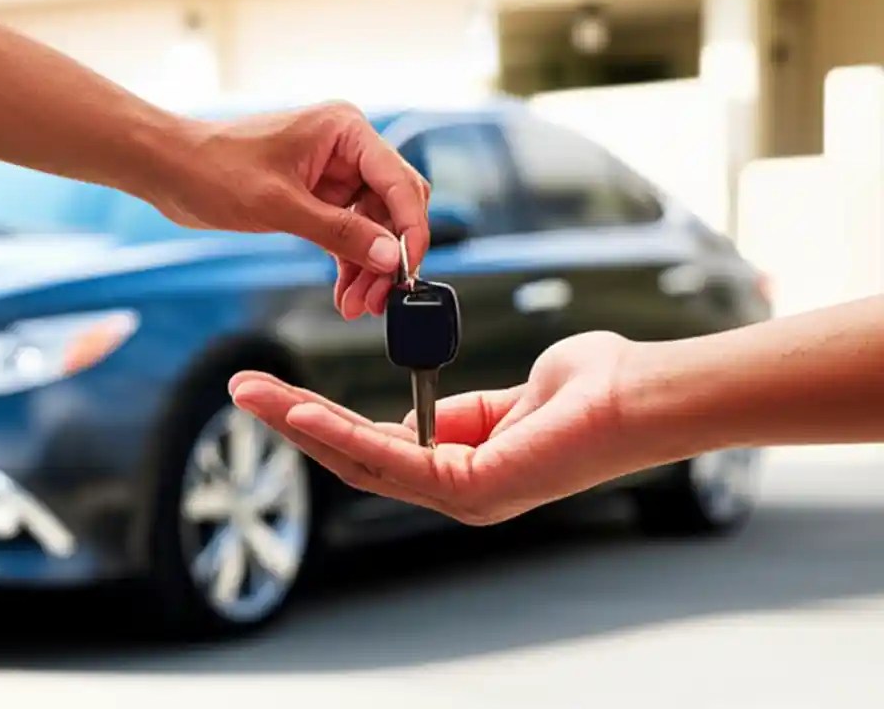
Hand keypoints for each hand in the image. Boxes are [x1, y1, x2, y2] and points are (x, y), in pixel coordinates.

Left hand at [155, 101, 429, 319]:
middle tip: (378, 299)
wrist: (168, 169)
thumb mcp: (279, 206)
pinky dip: (348, 262)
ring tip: (356, 306)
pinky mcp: (316, 196)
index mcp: (345, 130)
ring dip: (368, 267)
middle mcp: (346, 147)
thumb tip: (390, 257)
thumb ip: (339, 232)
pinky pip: (346, 233)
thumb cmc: (213, 169)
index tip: (408, 272)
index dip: (410, 230)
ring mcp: (332, 172)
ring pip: (372, 226)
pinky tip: (344, 294)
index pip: (400, 182)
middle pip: (392, 207)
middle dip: (388, 255)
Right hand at [228, 332, 681, 524]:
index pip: (377, 449)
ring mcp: (462, 496)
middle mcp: (457, 491)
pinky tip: (302, 412)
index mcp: (464, 470)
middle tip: (244, 389)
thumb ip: (461, 412)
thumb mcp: (508, 397)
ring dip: (301, 426)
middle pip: (356, 457)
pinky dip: (341, 433)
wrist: (640, 394)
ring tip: (252, 395)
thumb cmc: (593, 387)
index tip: (282, 392)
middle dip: (294, 423)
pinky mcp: (470, 487)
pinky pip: (390, 458)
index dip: (324, 421)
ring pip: (361, 460)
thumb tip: (418, 419)